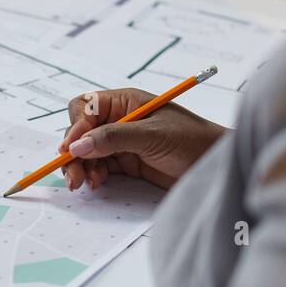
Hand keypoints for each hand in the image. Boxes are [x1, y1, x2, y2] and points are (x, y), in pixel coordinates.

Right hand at [60, 88, 225, 190]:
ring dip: (81, 167)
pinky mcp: (126, 162)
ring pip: (87, 152)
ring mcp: (121, 142)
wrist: (214, 165)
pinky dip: (93, 175)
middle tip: (72, 176)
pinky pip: (99, 166)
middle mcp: (119, 119)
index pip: (85, 108)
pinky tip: (97, 183)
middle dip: (73, 152)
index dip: (75, 128)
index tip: (71, 150)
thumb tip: (77, 146)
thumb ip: (113, 138)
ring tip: (85, 184)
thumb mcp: (151, 136)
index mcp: (124, 102)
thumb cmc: (191, 141)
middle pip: (81, 132)